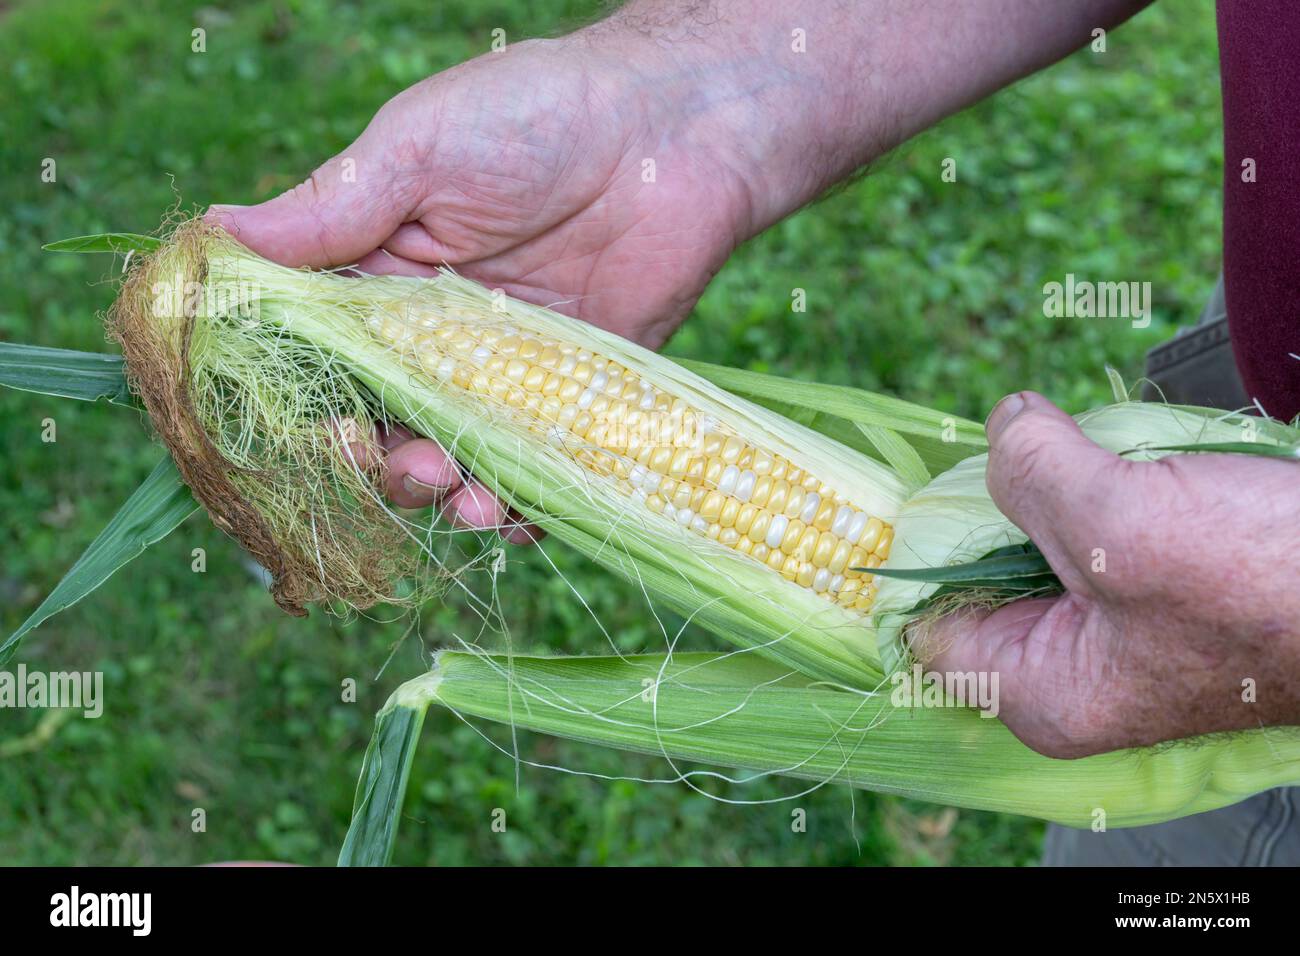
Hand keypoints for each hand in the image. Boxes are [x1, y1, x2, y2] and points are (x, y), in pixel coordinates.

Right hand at [209, 31, 757, 535]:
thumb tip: (214, 236)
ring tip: (460, 495)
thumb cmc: (537, 116)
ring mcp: (508, 372)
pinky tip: (513, 515)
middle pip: (388, 424)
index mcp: (383, 277)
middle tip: (400, 464)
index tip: (315, 431)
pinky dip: (522, 505)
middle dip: (382, 463)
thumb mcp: (420, 150)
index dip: (307, 403)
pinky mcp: (575, 396)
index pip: (322, 358)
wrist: (672, 131)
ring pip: (457, 456)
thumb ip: (332, 210)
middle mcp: (438, 335)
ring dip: (446, 493)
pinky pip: (539, 468)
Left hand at [919, 392, 1299, 757]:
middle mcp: (1070, 670)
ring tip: (1117, 467)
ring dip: (1064, 485)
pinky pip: (1096, 527)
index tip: (941, 487)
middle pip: (980, 574)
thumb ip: (1031, 472)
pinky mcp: (1158, 587)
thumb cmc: (1272, 585)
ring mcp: (1117, 629)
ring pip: (1041, 540)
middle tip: (1043, 457)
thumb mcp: (1123, 522)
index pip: (927, 628)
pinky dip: (1108, 484)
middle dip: (1004, 506)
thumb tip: (1003, 424)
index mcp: (1042, 689)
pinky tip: (1145, 467)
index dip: (923, 554)